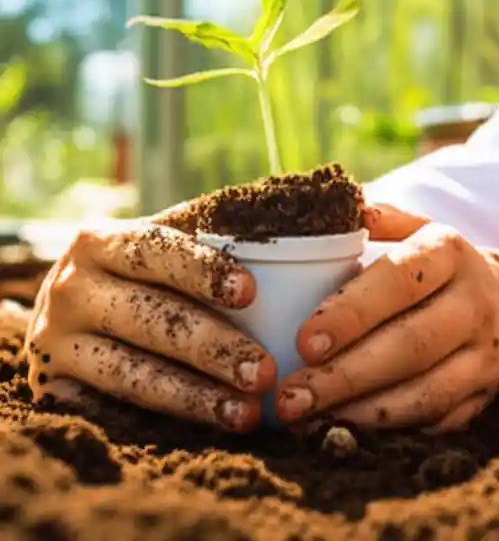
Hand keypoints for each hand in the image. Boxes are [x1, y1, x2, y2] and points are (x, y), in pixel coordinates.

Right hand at [24, 224, 272, 431]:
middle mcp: (72, 290)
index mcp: (101, 243)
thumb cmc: (140, 278)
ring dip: (195, 396)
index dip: (202, 270)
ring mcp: (58, 343)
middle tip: (266, 371)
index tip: (250, 292)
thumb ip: (216, 229)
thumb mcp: (162, 247)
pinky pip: (114, 411)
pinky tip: (207, 429)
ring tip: (247, 412)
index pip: (154, 250)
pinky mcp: (54, 390)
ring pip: (131, 374)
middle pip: (150, 320)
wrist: (63, 322)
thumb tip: (305, 206)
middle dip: (213, 347)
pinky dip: (165, 422)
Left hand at [274, 204, 498, 431]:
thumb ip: (371, 218)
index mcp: (450, 252)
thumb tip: (323, 206)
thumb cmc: (434, 265)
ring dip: (362, 411)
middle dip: (345, 376)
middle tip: (289, 396)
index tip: (302, 341)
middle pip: (412, 346)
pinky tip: (341, 428)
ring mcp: (485, 354)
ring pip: (427, 393)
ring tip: (307, 418)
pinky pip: (436, 420)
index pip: (400, 282)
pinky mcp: (484, 396)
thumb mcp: (412, 228)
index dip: (351, 313)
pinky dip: (387, 430)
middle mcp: (476, 304)